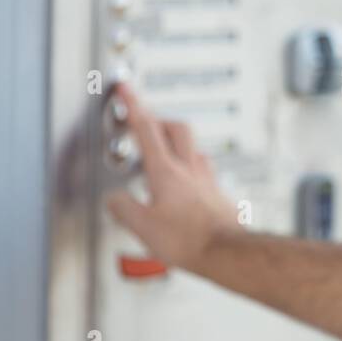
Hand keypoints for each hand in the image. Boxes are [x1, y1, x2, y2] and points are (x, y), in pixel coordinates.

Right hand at [104, 83, 239, 272]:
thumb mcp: (142, 227)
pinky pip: (204, 171)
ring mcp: (207, 180)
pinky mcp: (218, 194)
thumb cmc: (189, 240)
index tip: (126, 88)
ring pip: (193, 148)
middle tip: (146, 121)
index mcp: (166, 172)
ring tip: (165, 152)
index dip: (133, 105)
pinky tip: (188, 183)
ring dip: (177, 143)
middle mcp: (190, 169)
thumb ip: (123, 209)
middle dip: (159, 120)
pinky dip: (191, 168)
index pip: (146, 128)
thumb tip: (113, 199)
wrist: (228, 252)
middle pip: (177, 128)